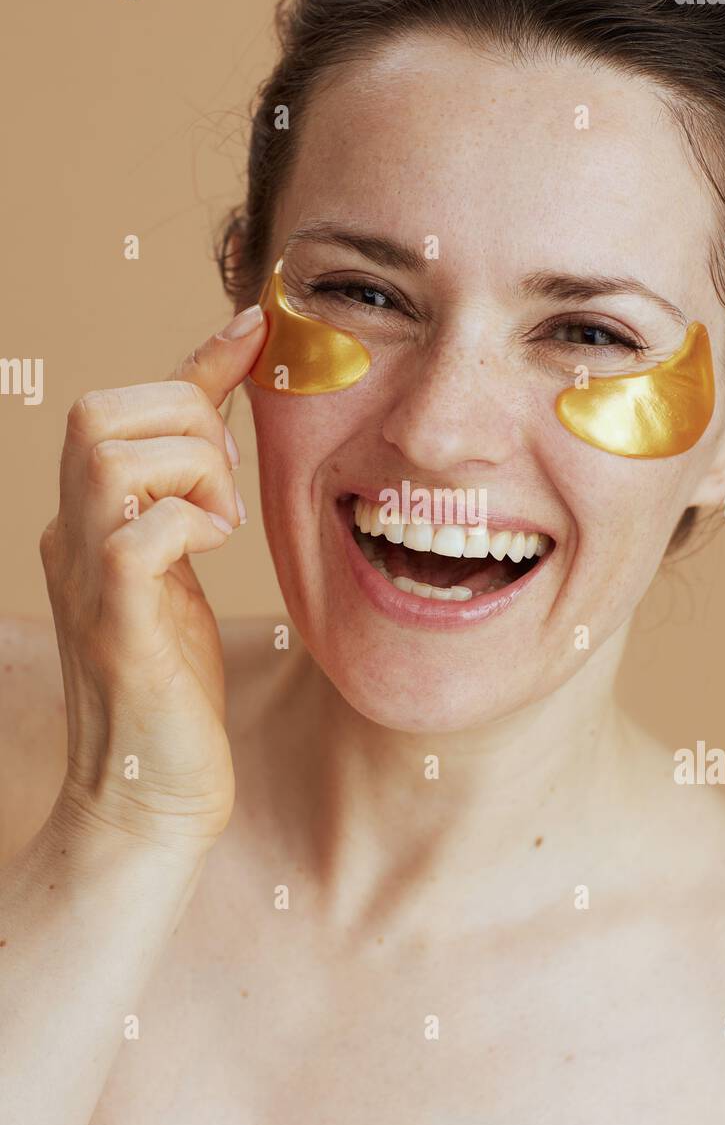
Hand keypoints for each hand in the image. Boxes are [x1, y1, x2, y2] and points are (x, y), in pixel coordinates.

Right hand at [40, 304, 266, 856]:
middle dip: (186, 422)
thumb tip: (227, 435)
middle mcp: (69, 537)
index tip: (256, 330)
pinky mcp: (116, 621)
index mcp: (87, 521)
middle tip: (228, 489)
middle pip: (101, 412)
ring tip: (222, 526)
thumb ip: (193, 498)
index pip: (120, 409)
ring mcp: (85, 577)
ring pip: (112, 453)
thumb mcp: (186, 572)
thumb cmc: (174, 685)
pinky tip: (213, 553)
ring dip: (193, 470)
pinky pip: (140, 530)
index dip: (192, 365)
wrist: (147, 795)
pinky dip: (190, 523)